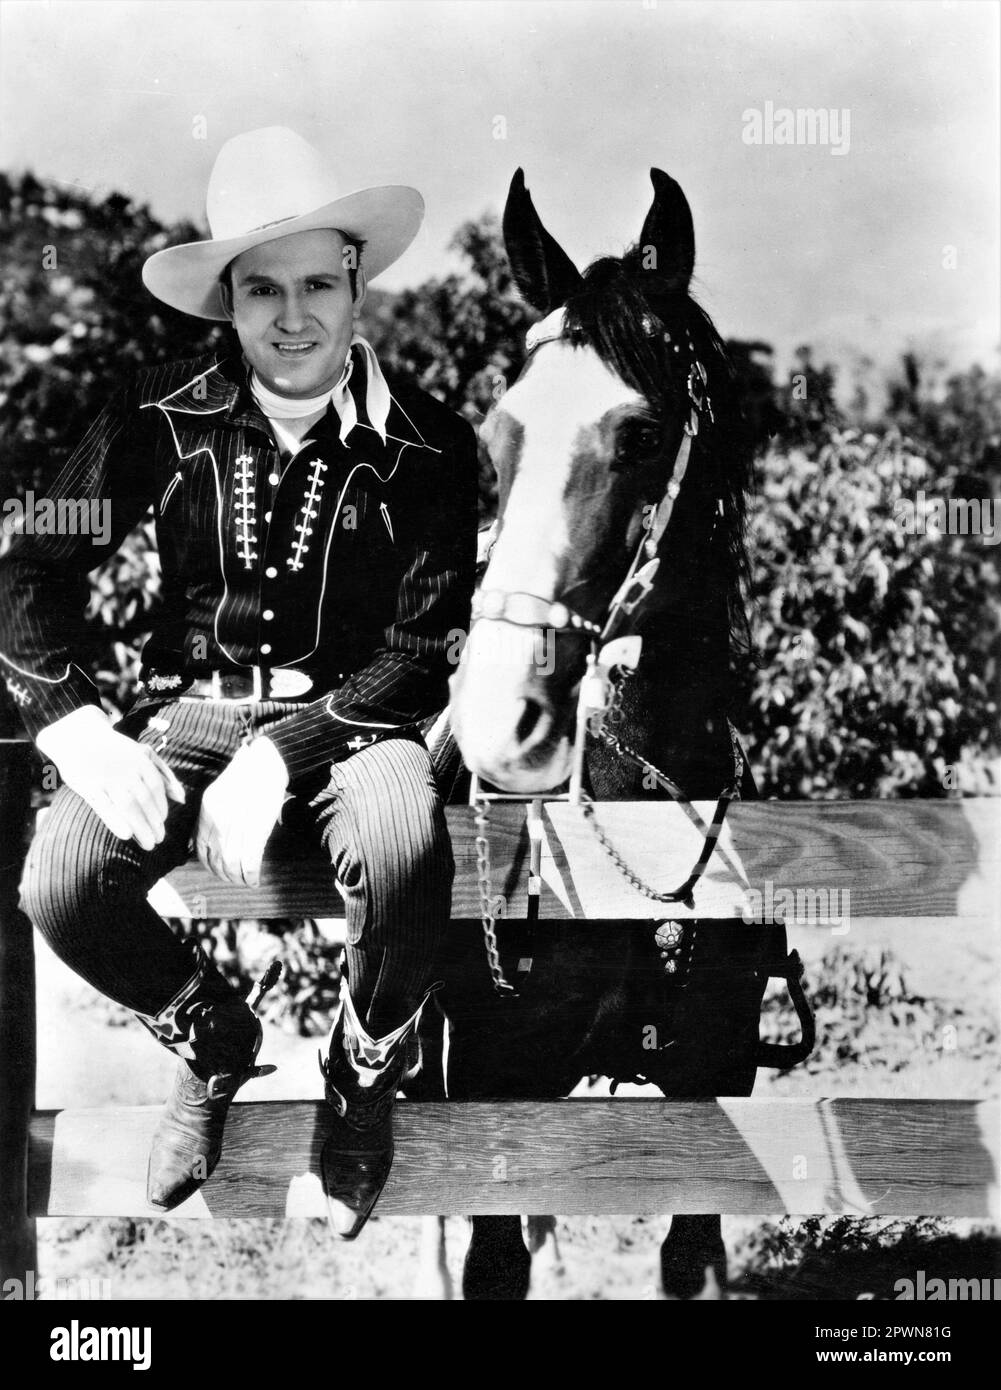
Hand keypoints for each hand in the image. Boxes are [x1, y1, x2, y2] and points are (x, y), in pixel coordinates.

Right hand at [36, 705, 185, 851]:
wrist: (77, 736)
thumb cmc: (116, 751)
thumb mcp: (143, 754)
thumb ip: (164, 775)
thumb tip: (182, 799)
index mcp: (140, 761)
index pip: (156, 789)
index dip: (161, 808)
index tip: (161, 823)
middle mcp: (126, 769)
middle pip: (145, 801)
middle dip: (154, 823)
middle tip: (158, 840)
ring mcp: (107, 778)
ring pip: (128, 806)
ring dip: (141, 827)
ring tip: (148, 843)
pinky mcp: (88, 786)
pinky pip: (104, 807)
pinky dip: (116, 821)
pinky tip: (126, 835)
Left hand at [194, 737, 288, 886]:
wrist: (266, 762)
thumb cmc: (244, 777)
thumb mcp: (217, 794)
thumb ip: (208, 818)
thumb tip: (196, 844)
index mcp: (208, 810)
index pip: (201, 848)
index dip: (207, 865)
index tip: (216, 871)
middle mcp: (220, 819)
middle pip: (216, 859)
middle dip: (223, 875)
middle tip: (232, 879)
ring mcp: (239, 824)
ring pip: (232, 863)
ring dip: (237, 878)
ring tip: (243, 882)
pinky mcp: (258, 828)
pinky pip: (250, 860)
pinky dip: (251, 875)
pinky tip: (254, 881)